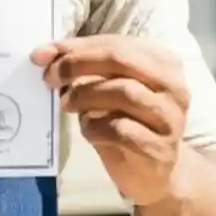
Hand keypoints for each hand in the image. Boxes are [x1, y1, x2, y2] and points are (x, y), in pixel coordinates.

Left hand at [30, 35, 188, 206]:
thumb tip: (42, 54)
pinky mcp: (160, 149)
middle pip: (120, 60)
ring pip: (123, 92)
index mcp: (162, 62)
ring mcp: (170, 118)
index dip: (76, 47)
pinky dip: (95, 126)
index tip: (42, 56)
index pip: (115, 43)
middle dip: (78, 64)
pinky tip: (88, 129)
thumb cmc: (127, 120)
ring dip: (85, 95)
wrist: (154, 172)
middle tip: (51, 77)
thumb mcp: (104, 87)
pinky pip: (121, 129)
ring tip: (68, 104)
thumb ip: (79, 66)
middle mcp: (173, 85)